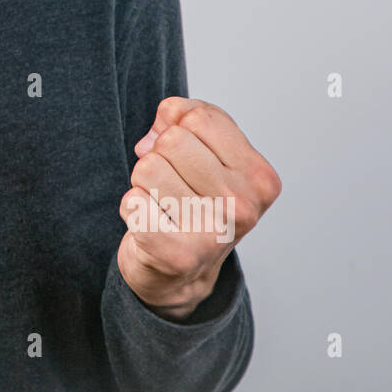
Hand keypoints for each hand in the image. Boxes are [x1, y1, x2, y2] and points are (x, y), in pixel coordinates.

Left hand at [118, 97, 280, 319]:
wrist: (182, 274)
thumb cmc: (195, 201)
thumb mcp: (208, 152)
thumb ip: (191, 117)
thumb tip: (164, 123)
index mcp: (260, 178)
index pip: (198, 118)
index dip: (178, 129)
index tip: (186, 158)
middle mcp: (244, 207)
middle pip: (171, 141)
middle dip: (159, 156)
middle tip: (171, 185)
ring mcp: (213, 233)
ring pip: (147, 167)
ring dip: (143, 182)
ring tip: (162, 204)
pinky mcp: (178, 254)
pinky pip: (132, 201)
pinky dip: (132, 208)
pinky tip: (152, 224)